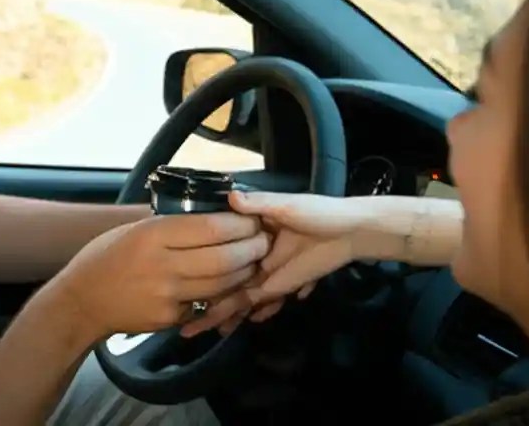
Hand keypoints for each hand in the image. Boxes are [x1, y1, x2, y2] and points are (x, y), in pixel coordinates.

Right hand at [43, 213, 269, 342]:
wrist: (83, 300)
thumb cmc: (106, 255)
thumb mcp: (134, 230)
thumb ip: (170, 226)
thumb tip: (212, 214)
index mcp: (153, 235)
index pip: (211, 228)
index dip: (239, 223)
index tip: (253, 218)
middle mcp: (163, 265)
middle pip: (224, 258)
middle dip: (252, 248)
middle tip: (263, 240)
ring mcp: (168, 295)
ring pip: (223, 284)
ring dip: (244, 272)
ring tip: (254, 260)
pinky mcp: (171, 318)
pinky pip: (206, 303)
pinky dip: (222, 293)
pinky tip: (229, 283)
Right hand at [181, 190, 370, 335]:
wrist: (351, 230)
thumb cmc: (318, 212)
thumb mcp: (286, 205)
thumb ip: (258, 204)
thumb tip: (229, 196)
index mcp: (250, 233)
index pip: (219, 251)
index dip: (200, 264)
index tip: (178, 275)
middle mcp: (254, 255)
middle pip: (225, 281)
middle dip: (208, 301)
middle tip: (187, 325)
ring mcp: (269, 272)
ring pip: (241, 296)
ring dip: (226, 313)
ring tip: (207, 331)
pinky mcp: (285, 284)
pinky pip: (264, 302)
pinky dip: (255, 312)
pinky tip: (241, 325)